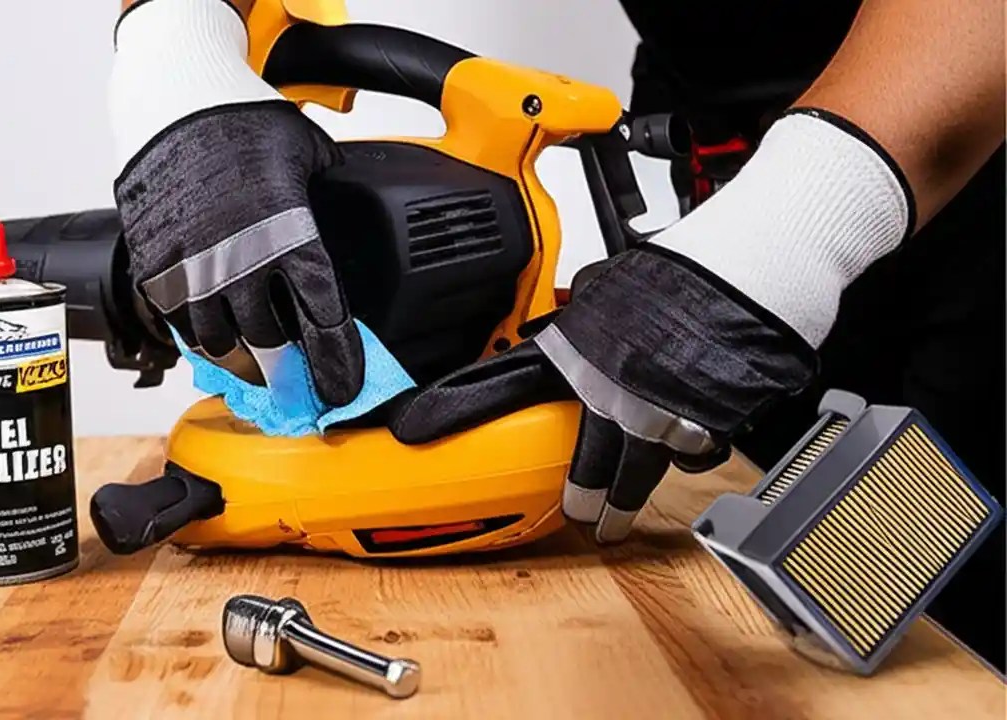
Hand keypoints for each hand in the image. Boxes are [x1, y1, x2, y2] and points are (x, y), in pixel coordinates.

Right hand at [109, 0, 364, 405]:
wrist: (173, 98)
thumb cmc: (243, 117)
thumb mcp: (308, 152)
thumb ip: (327, 191)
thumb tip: (347, 202)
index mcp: (290, 237)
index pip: (323, 318)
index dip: (337, 360)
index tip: (342, 387)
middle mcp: (241, 262)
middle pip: (270, 345)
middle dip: (286, 373)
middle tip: (294, 386)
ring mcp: (192, 268)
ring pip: (219, 343)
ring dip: (239, 362)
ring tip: (252, 368)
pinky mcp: (153, 265)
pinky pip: (176, 323)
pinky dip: (196, 339)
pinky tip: (209, 341)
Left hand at [388, 245, 815, 541]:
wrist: (750, 270)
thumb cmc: (682, 273)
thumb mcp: (611, 290)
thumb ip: (580, 321)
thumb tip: (562, 326)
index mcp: (573, 349)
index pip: (499, 382)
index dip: (455, 406)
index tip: (416, 427)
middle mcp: (604, 389)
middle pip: (579, 460)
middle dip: (578, 494)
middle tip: (573, 515)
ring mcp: (652, 414)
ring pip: (629, 476)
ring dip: (620, 504)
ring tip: (611, 526)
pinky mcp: (698, 429)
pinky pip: (688, 457)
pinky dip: (687, 457)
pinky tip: (689, 451)